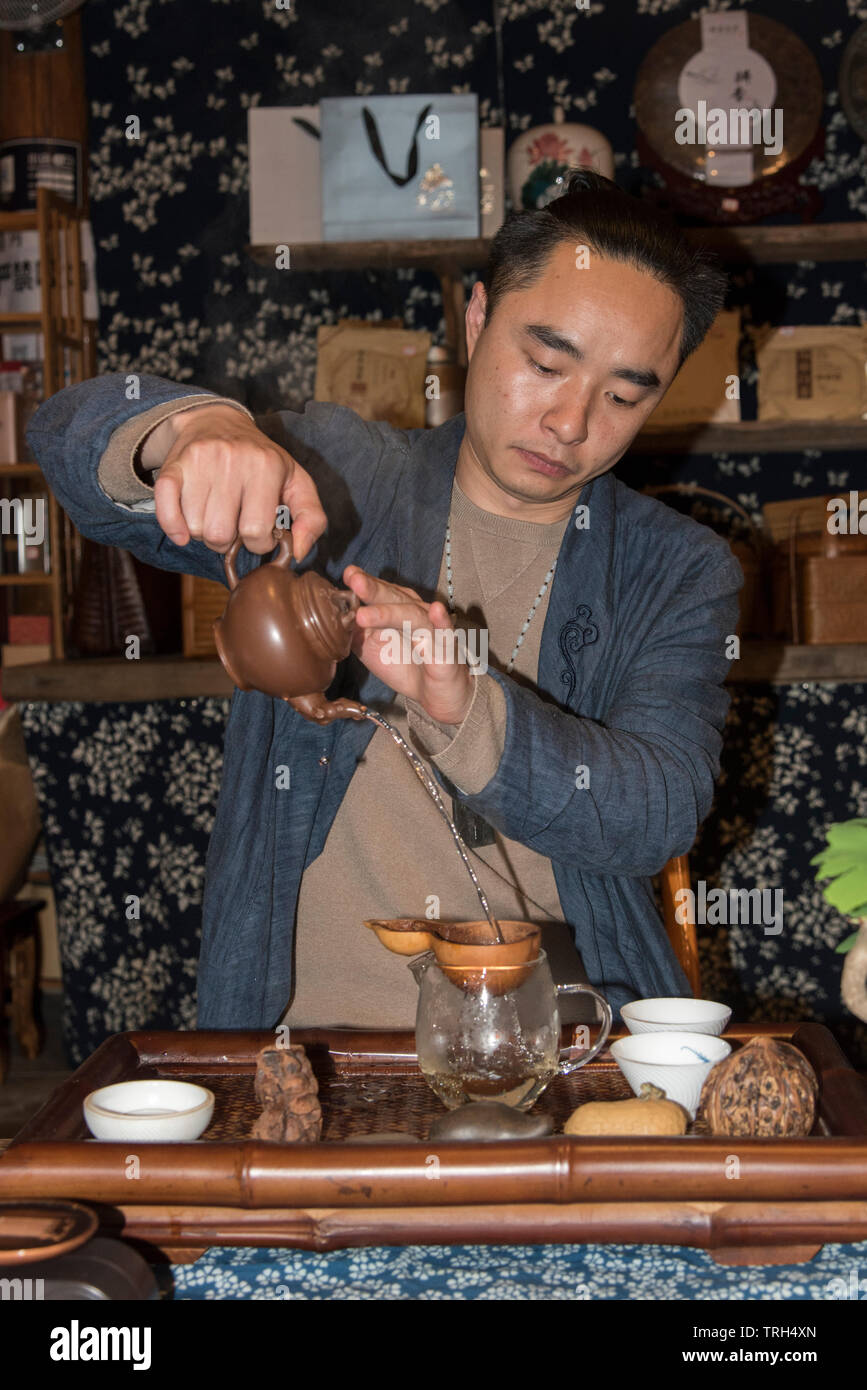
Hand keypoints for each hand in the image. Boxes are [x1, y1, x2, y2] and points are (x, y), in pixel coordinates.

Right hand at [152, 403, 325, 560]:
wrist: (218, 420)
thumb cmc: (262, 460)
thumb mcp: (297, 483)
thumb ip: (311, 519)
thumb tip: (300, 553)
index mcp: (267, 465)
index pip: (256, 531)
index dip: (258, 542)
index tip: (258, 530)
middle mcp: (233, 459)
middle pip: (220, 534)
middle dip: (228, 541)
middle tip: (234, 524)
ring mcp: (200, 461)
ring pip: (195, 528)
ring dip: (204, 532)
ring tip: (215, 514)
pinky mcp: (173, 466)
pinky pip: (165, 508)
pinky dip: (173, 527)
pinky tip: (184, 530)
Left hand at [344, 565, 473, 725]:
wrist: (435, 693)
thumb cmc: (405, 665)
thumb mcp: (371, 648)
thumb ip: (354, 631)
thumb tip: (332, 616)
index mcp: (397, 608)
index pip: (380, 592)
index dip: (364, 583)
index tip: (348, 574)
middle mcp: (415, 612)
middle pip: (394, 598)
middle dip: (373, 589)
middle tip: (354, 581)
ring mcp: (432, 629)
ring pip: (412, 616)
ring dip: (389, 613)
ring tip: (364, 615)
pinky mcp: (447, 650)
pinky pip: (446, 634)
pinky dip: (442, 621)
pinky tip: (436, 610)